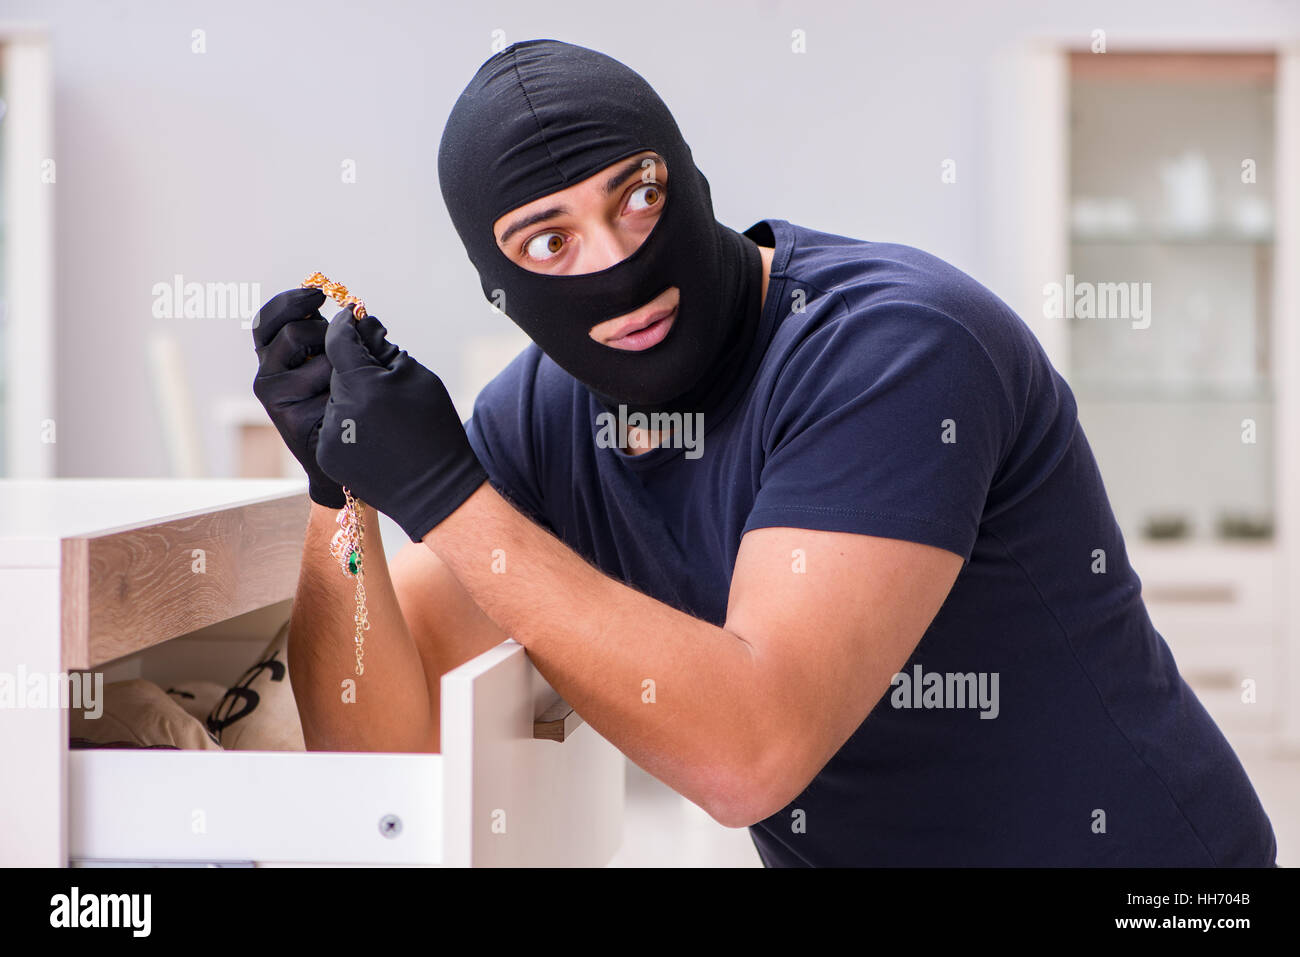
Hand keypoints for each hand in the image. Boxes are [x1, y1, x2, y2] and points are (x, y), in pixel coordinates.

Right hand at [251, 288, 345, 507]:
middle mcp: (267, 374)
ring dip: (341, 365)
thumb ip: (336, 335)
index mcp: (274, 355)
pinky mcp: (287, 418)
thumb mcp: (339, 362)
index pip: (267, 319)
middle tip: (341, 353)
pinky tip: (345, 408)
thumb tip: (352, 309)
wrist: (349, 458)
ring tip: (346, 389)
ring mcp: (274, 397)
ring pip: (315, 357)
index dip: (290, 302)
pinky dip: (345, 390)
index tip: (317, 294)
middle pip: (293, 332)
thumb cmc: (348, 404)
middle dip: (326, 336)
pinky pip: (327, 385)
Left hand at [316, 307, 487, 541]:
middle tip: (381, 376)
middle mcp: (339, 410)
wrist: (436, 490)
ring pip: (333, 398)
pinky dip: (347, 422)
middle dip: (354, 366)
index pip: (339, 340)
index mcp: (364, 387)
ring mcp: (329, 436)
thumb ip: (384, 348)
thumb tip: (362, 324)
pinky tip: (374, 434)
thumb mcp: (418, 379)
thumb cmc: (435, 430)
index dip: (346, 324)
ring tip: (382, 414)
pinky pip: (332, 424)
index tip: (352, 316)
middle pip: (336, 371)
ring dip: (351, 396)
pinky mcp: (326, 455)